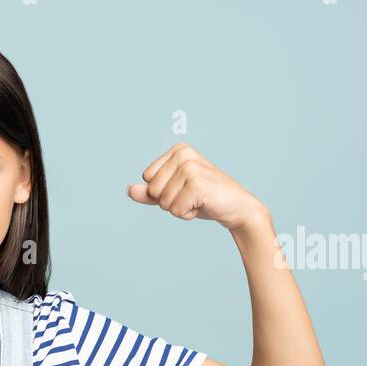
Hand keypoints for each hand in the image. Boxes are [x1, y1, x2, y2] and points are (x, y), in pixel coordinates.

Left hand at [126, 143, 266, 230]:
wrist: (237, 208)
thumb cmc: (204, 199)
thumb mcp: (174, 194)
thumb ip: (150, 193)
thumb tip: (129, 190)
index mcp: (178, 150)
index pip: (147, 178)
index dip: (162, 191)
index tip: (184, 189)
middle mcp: (184, 155)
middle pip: (152, 190)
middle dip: (169, 201)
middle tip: (192, 196)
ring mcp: (190, 168)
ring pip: (162, 202)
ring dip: (179, 208)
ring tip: (198, 200)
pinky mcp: (196, 184)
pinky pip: (175, 210)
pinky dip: (187, 214)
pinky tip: (203, 205)